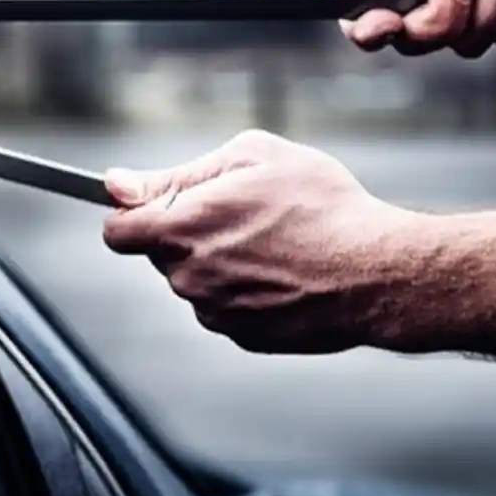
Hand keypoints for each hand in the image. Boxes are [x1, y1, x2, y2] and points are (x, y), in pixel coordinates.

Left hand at [102, 131, 420, 353]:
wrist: (377, 270)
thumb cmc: (323, 206)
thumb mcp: (251, 158)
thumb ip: (176, 173)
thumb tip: (119, 183)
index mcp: (181, 231)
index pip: (117, 232)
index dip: (132, 213)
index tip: (151, 205)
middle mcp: (190, 278)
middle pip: (162, 253)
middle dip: (188, 231)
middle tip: (243, 212)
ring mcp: (216, 313)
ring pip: (196, 280)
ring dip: (219, 260)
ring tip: (274, 241)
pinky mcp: (245, 337)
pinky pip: (227, 307)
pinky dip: (246, 290)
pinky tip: (284, 271)